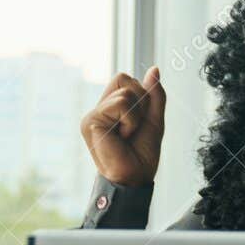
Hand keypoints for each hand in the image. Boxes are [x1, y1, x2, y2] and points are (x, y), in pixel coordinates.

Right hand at [80, 66, 166, 186]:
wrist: (135, 176)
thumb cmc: (143, 153)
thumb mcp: (154, 118)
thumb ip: (154, 94)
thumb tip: (154, 69)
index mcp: (111, 106)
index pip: (125, 79)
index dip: (140, 93)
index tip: (140, 119)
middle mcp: (99, 108)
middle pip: (122, 78)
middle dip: (139, 101)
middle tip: (134, 126)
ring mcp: (92, 115)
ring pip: (124, 92)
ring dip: (136, 115)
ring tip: (127, 134)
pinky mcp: (90, 122)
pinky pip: (119, 105)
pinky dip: (130, 120)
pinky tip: (122, 137)